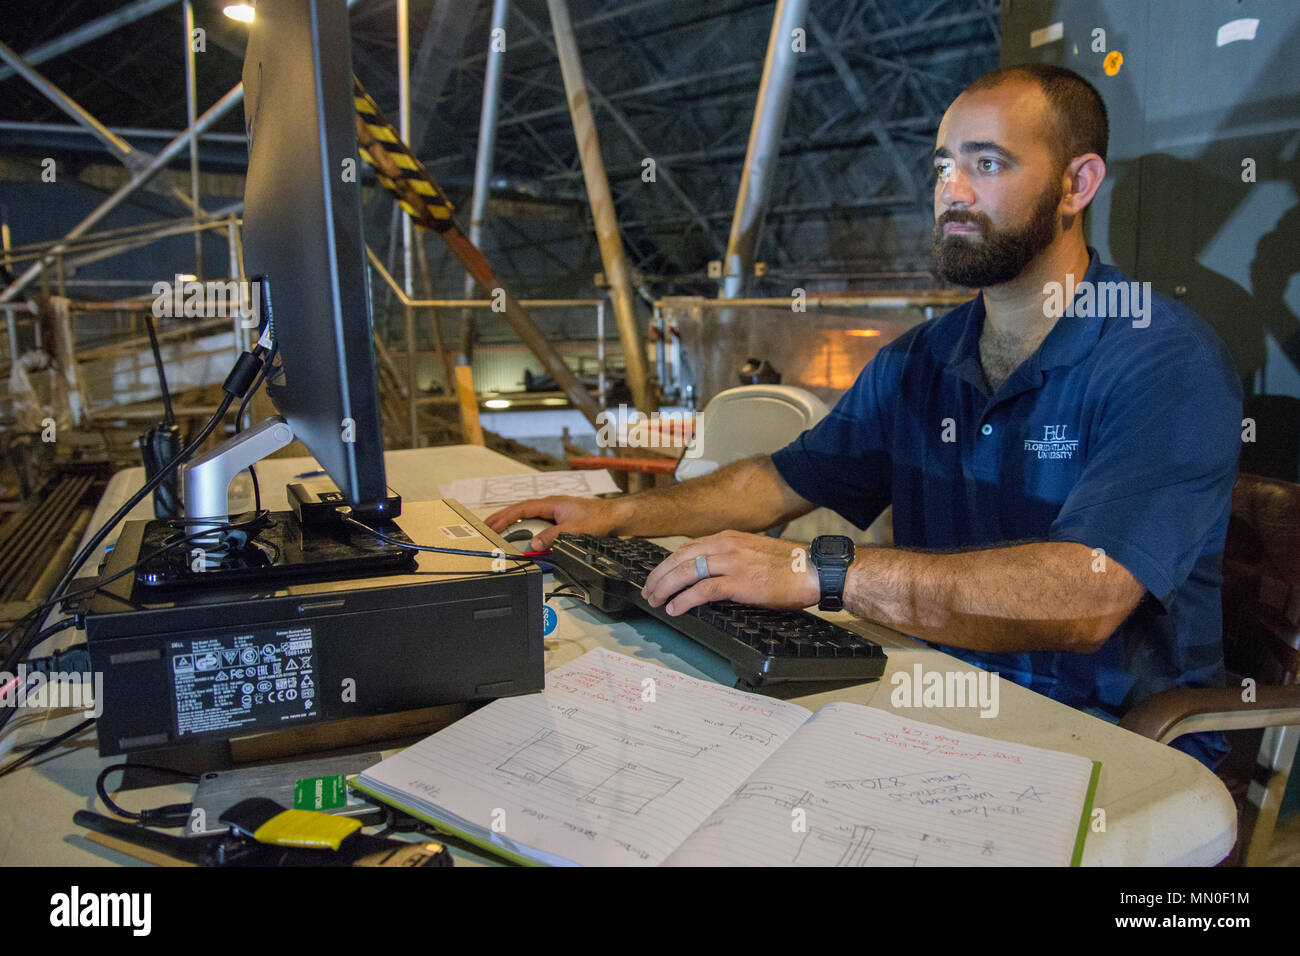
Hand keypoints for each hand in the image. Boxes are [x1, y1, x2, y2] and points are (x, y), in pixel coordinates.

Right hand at [484, 495, 622, 549]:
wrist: (615, 517)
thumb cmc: (598, 518)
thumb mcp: (573, 529)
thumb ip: (552, 537)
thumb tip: (533, 544)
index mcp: (550, 503)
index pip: (521, 509)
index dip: (504, 518)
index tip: (491, 526)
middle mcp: (549, 506)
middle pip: (520, 511)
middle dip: (501, 519)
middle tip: (485, 527)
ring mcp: (553, 513)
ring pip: (527, 517)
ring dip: (512, 524)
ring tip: (498, 531)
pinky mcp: (558, 521)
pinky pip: (537, 524)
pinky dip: (526, 529)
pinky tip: (521, 536)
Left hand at [641, 530, 819, 615]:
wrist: (814, 570)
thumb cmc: (789, 566)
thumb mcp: (753, 552)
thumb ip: (731, 558)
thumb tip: (713, 574)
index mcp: (728, 538)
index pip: (687, 548)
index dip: (668, 563)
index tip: (657, 576)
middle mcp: (726, 546)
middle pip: (679, 558)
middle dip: (659, 575)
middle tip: (648, 590)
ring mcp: (732, 563)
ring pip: (685, 572)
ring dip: (665, 588)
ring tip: (655, 600)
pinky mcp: (739, 582)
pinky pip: (702, 590)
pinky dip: (684, 600)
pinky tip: (674, 608)